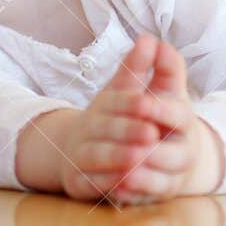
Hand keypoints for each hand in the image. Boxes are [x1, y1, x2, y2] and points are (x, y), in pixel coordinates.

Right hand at [16, 34, 163, 200]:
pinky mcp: (78, 183)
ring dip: (118, 157)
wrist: (73, 151)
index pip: (115, 101)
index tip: (149, 106)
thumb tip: (149, 39)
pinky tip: (124, 187)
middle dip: (128, 131)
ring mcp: (79, 156)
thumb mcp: (124, 92)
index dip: (132, 104)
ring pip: (96, 156)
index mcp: (102, 106)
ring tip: (140, 158)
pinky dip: (107, 185)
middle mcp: (87, 129)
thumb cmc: (111, 120)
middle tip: (151, 134)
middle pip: (105, 129)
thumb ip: (139, 69)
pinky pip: (90, 185)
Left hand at [106, 35, 225, 204]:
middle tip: (137, 145)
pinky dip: (132, 196)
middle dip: (155, 151)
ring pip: (162, 182)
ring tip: (125, 172)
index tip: (141, 102)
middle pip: (175, 156)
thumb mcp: (155, 88)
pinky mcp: (156, 197)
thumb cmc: (157, 113)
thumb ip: (154, 67)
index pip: (177, 114)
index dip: (159, 109)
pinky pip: (145, 200)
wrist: (165, 150)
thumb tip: (149, 39)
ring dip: (144, 178)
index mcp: (183, 120)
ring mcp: (171, 177)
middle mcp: (182, 152)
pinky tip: (116, 190)